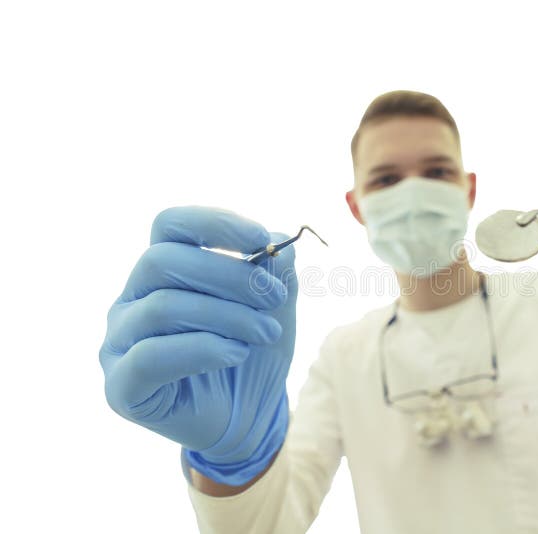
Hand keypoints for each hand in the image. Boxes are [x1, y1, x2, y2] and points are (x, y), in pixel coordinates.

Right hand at [100, 206, 297, 483]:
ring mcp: (119, 342)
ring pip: (162, 306)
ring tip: (268, 333)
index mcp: (161, 271)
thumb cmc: (252, 353)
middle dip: (229, 275)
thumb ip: (274, 272)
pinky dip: (203, 349)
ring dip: (227, 315)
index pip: (170, 225)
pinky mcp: (121, 386)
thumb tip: (277, 240)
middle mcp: (131, 299)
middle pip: (163, 261)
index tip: (261, 239)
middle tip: (275, 297)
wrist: (247, 419)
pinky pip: (151, 357)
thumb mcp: (274, 308)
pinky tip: (238, 354)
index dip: (214, 224)